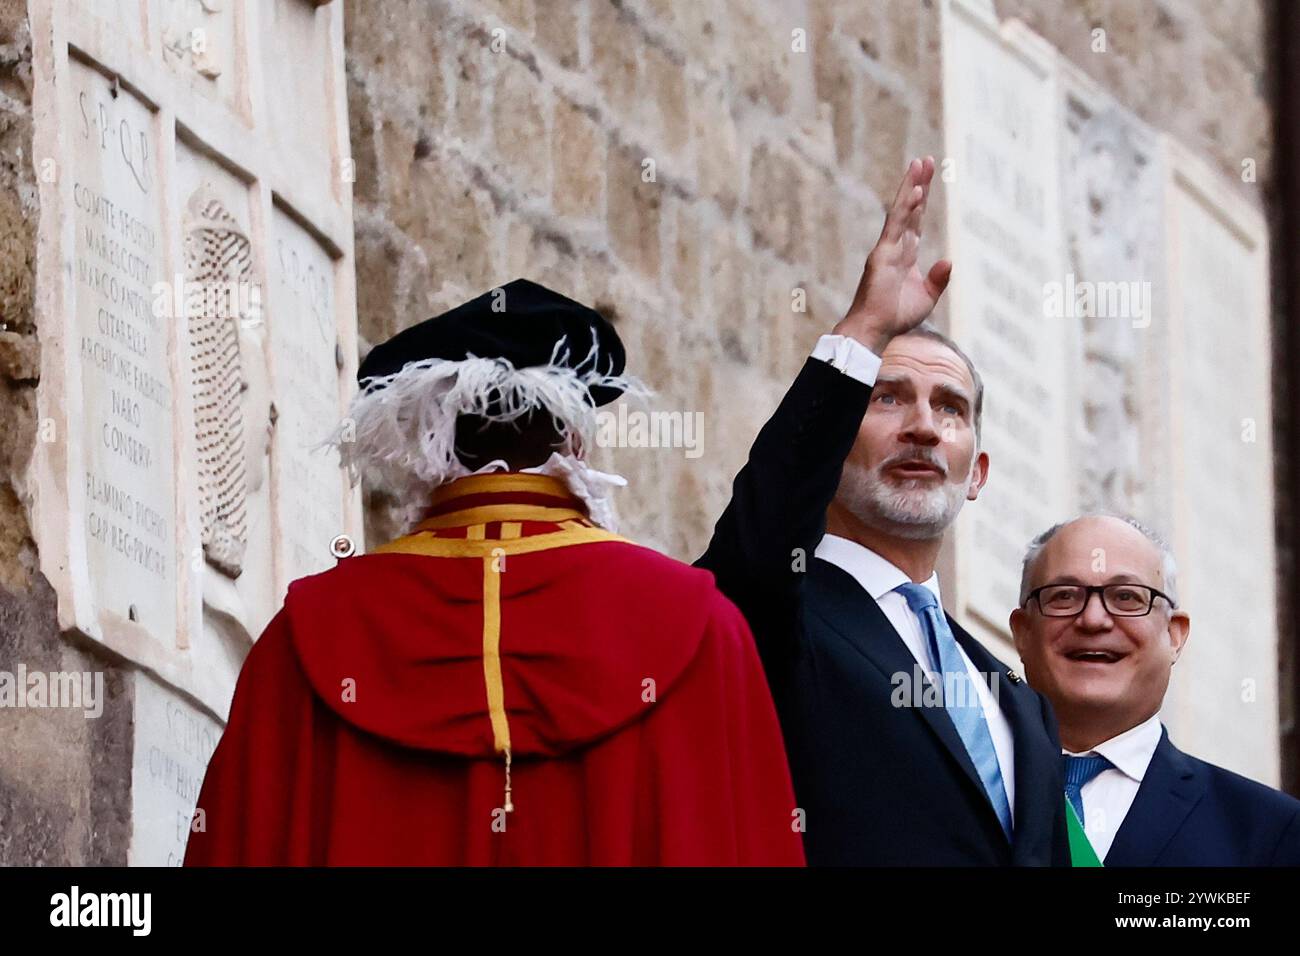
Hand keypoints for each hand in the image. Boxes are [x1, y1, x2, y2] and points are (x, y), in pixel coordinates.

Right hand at [833, 156, 951, 353]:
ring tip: (920, 164)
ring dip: (911, 187)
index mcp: (905, 254)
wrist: (876, 329)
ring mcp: (888, 248)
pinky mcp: (883, 254)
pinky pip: (896, 227)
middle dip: (918, 184)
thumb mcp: (927, 296)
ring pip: (901, 211)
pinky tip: (916, 192)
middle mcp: (896, 246)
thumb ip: (938, 278)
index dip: (922, 200)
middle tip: (926, 159)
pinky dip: (906, 209)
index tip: (928, 178)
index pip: (916, 221)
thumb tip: (948, 260)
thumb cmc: (896, 316)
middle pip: (909, 209)